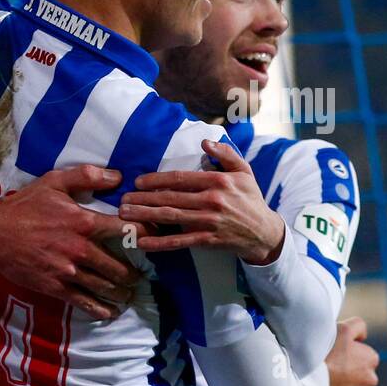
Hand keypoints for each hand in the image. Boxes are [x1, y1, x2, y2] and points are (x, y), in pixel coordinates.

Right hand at [0, 166, 149, 320]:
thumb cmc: (26, 205)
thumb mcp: (55, 181)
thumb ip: (88, 176)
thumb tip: (119, 176)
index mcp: (84, 222)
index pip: (125, 229)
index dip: (144, 233)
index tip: (155, 237)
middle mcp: (80, 249)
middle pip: (118, 266)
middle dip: (133, 273)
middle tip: (141, 277)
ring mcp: (68, 270)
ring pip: (104, 286)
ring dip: (120, 292)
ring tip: (129, 294)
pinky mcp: (55, 287)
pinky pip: (82, 301)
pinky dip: (99, 309)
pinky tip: (110, 312)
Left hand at [118, 138, 286, 265]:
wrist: (264, 232)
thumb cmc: (250, 199)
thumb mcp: (244, 171)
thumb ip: (226, 155)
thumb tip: (205, 143)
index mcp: (218, 181)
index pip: (180, 178)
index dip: (156, 179)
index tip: (138, 182)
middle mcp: (212, 200)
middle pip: (170, 198)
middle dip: (143, 199)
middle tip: (122, 200)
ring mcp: (209, 221)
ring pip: (171, 217)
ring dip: (145, 216)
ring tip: (124, 216)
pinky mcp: (209, 240)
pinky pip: (180, 241)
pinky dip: (160, 242)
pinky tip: (142, 242)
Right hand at [325, 317, 378, 385]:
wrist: (305, 380)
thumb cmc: (325, 352)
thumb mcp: (343, 328)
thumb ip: (359, 326)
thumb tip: (364, 336)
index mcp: (372, 359)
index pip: (364, 355)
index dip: (349, 353)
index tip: (336, 354)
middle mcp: (371, 380)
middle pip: (360, 374)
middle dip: (349, 372)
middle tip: (330, 367)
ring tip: (327, 380)